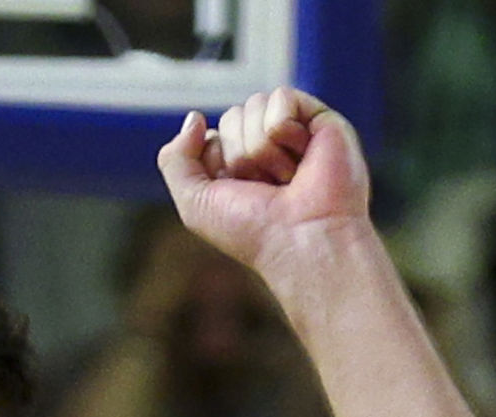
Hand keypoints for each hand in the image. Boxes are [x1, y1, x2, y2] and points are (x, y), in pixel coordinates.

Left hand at [161, 90, 375, 274]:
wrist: (304, 240)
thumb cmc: (254, 232)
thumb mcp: (195, 203)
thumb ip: (175, 159)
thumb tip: (195, 117)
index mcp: (239, 168)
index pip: (211, 136)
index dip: (215, 162)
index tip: (238, 193)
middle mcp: (267, 148)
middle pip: (232, 116)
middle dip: (239, 155)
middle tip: (266, 187)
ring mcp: (294, 132)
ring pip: (254, 105)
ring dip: (261, 148)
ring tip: (287, 177)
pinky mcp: (320, 119)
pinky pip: (281, 97)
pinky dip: (282, 130)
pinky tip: (303, 156)